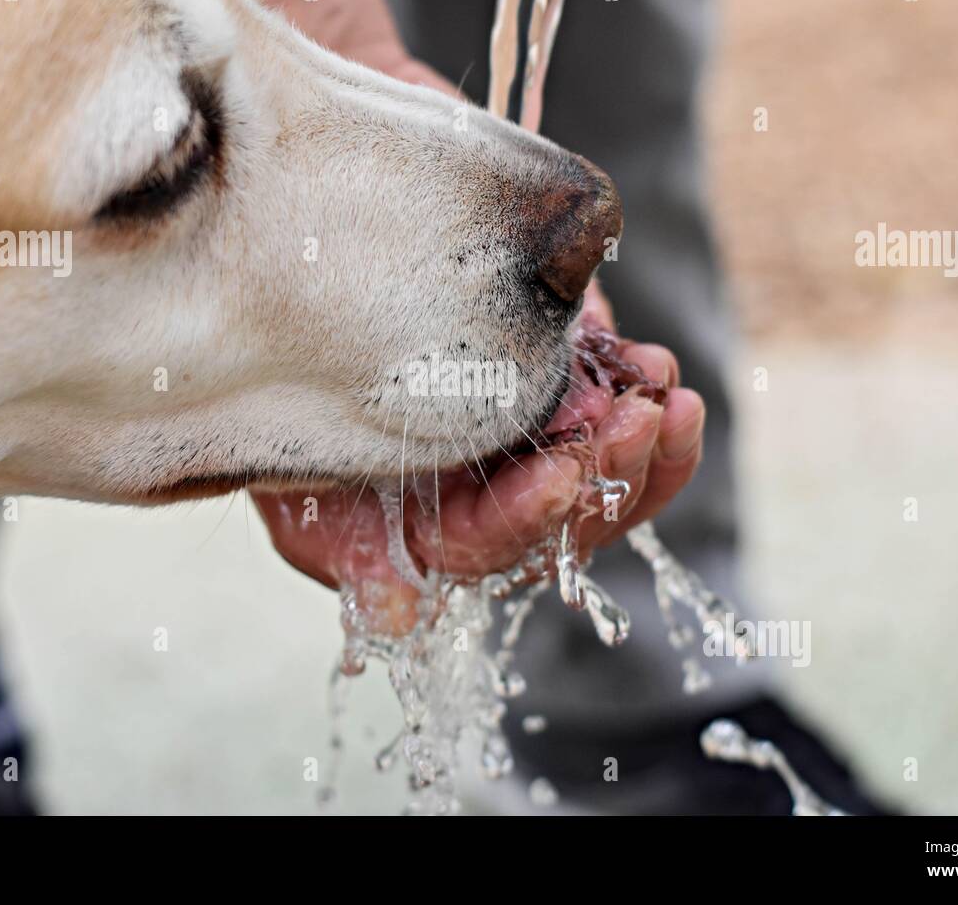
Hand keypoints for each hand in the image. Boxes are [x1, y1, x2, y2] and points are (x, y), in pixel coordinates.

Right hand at [251, 281, 703, 633]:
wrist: (305, 339)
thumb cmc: (292, 419)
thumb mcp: (301, 487)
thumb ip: (350, 551)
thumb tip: (396, 617)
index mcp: (434, 536)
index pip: (491, 542)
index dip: (531, 513)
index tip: (564, 469)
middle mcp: (492, 506)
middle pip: (569, 516)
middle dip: (609, 468)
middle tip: (641, 416)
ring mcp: (531, 455)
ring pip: (608, 475)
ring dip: (646, 439)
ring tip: (665, 388)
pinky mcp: (558, 403)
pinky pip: (620, 424)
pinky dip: (644, 398)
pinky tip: (661, 372)